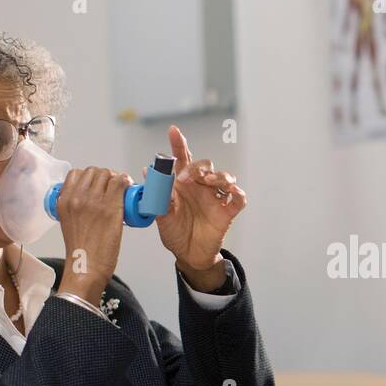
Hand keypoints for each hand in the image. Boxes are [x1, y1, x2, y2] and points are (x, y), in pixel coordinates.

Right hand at [56, 166, 131, 302]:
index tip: (98, 185)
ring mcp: (94, 201)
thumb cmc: (80, 250)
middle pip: (93, 171)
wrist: (86, 266)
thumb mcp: (67, 221)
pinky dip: (125, 182)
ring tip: (120, 190)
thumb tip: (87, 198)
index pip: (76, 174)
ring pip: (107, 174)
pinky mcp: (111, 207)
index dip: (90, 177)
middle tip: (112, 187)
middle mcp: (77, 196)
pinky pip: (120, 182)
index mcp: (63, 200)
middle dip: (104, 176)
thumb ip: (73, 207)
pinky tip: (128, 189)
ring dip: (115, 178)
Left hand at [153, 125, 246, 289]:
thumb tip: (147, 171)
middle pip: (205, 165)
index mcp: (183, 184)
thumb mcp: (161, 214)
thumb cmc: (174, 231)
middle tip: (184, 178)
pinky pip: (238, 199)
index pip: (182, 159)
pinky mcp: (226, 213)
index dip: (179, 143)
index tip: (173, 130)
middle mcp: (200, 187)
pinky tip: (233, 191)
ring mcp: (215, 199)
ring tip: (208, 181)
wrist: (187, 255)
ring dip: (217, 175)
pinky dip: (238, 193)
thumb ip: (157, 194)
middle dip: (196, 167)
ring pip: (224, 177)